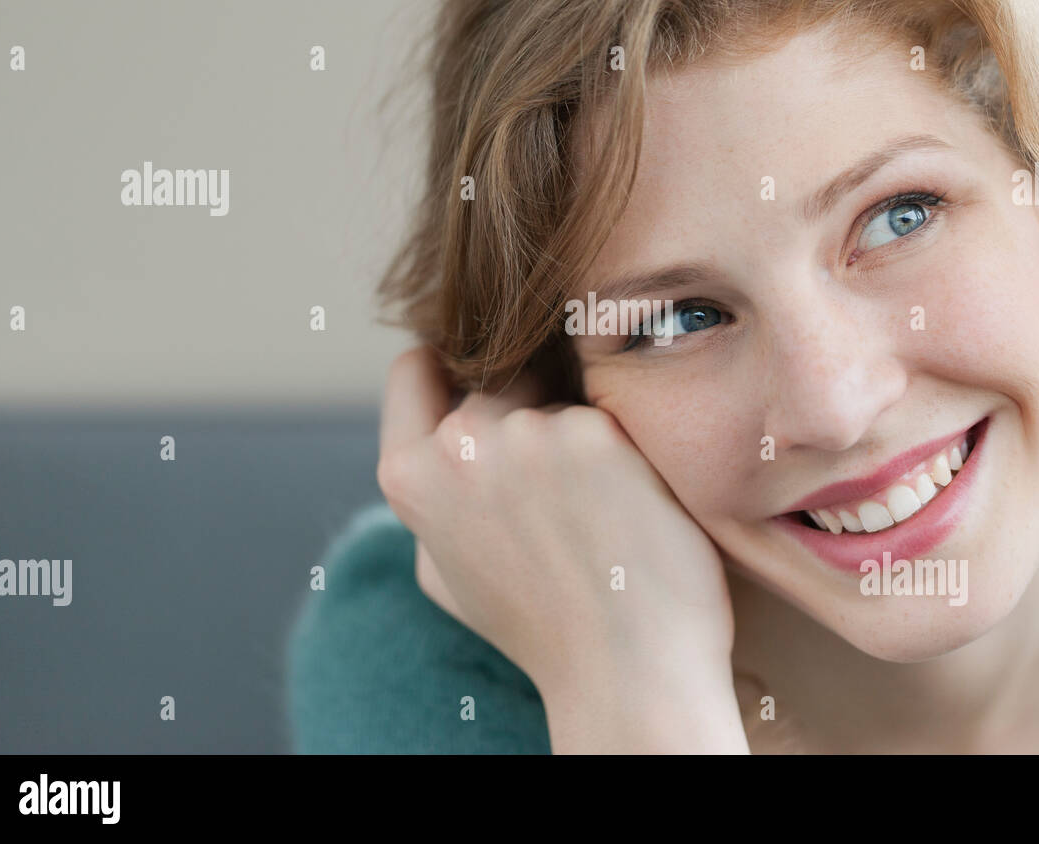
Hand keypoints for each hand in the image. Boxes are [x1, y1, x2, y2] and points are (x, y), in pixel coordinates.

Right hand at [376, 346, 747, 751]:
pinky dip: (623, 452)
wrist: (623, 669)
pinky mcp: (595, 434)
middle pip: (497, 382)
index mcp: (408, 475)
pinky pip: (607, 415)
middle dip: (527, 413)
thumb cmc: (536, 624)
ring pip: (558, 396)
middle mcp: (458, 447)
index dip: (449, 370)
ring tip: (596, 512)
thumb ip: (428, 490)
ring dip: (577, 436)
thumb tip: (434, 424)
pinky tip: (630, 507)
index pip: (414, 368)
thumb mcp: (442, 567)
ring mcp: (526, 435)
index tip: (482, 386)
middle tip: (562, 488)